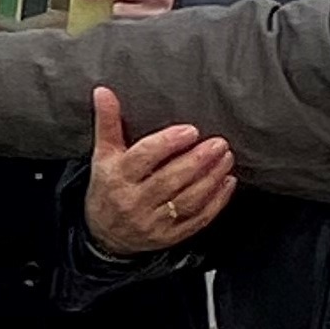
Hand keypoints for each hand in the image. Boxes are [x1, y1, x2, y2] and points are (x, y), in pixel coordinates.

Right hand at [84, 87, 233, 255]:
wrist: (104, 236)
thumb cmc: (107, 187)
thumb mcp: (103, 155)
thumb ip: (107, 123)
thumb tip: (103, 91)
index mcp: (117, 177)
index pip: (144, 157)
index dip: (168, 143)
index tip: (191, 131)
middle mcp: (134, 201)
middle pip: (170, 179)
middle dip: (198, 160)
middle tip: (218, 143)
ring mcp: (153, 222)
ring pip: (187, 200)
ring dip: (211, 179)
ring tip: (226, 158)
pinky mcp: (169, 237)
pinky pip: (196, 220)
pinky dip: (215, 202)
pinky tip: (227, 183)